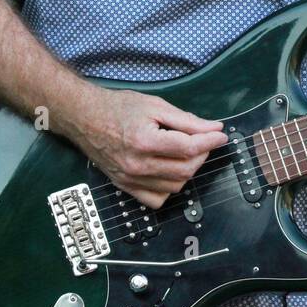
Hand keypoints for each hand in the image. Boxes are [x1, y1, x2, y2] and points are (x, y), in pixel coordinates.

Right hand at [70, 88, 226, 208]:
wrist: (85, 118)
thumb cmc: (118, 107)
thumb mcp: (155, 105)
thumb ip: (187, 120)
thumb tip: (214, 128)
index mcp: (144, 141)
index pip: (188, 149)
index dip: (210, 142)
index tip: (221, 135)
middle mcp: (137, 165)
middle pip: (185, 170)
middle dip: (202, 155)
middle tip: (204, 141)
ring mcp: (130, 180)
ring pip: (174, 187)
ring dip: (188, 171)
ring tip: (187, 153)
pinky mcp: (125, 187)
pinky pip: (156, 200)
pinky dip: (169, 189)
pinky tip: (170, 171)